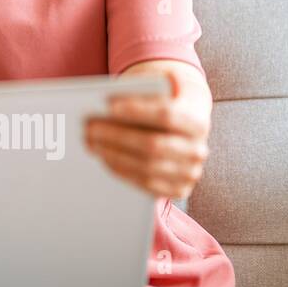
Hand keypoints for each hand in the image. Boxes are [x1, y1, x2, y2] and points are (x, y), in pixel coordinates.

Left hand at [84, 62, 211, 200]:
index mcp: (197, 121)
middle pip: (153, 144)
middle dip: (117, 136)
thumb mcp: (156, 97)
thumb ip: (137, 98)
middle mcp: (198, 150)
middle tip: (89, 128)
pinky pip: (146, 183)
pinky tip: (104, 158)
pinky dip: (122, 171)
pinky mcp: (179, 190)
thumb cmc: (162, 107)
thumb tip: (103, 105)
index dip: (137, 110)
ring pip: (147, 166)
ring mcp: (190, 173)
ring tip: (91, 143)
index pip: (166, 115)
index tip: (108, 105)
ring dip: (114, 155)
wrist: (184, 129)